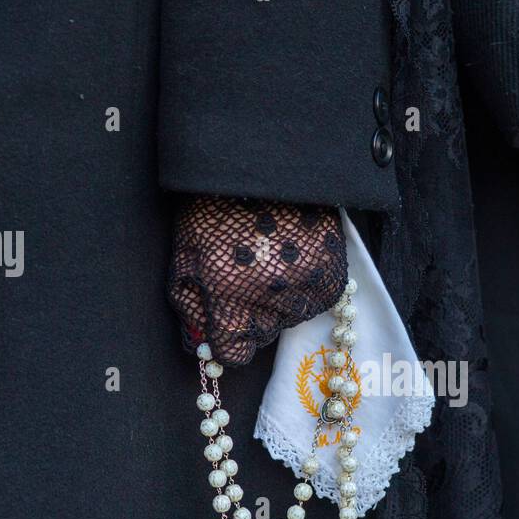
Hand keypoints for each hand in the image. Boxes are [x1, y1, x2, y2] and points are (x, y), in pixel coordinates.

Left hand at [169, 197, 346, 365]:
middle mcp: (273, 299)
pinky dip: (302, 287)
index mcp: (231, 295)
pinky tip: (290, 258)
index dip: (224, 338)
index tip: (222, 323)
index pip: (232, 353)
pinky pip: (314, 301)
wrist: (266, 165)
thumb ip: (190, 305)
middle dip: (249, 315)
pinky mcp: (332, 277)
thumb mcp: (186, 255)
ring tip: (268, 261)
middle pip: (260, 335)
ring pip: (289, 319)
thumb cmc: (215, 207)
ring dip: (277, 301)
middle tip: (243, 277)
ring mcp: (308, 289)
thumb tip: (204, 345)